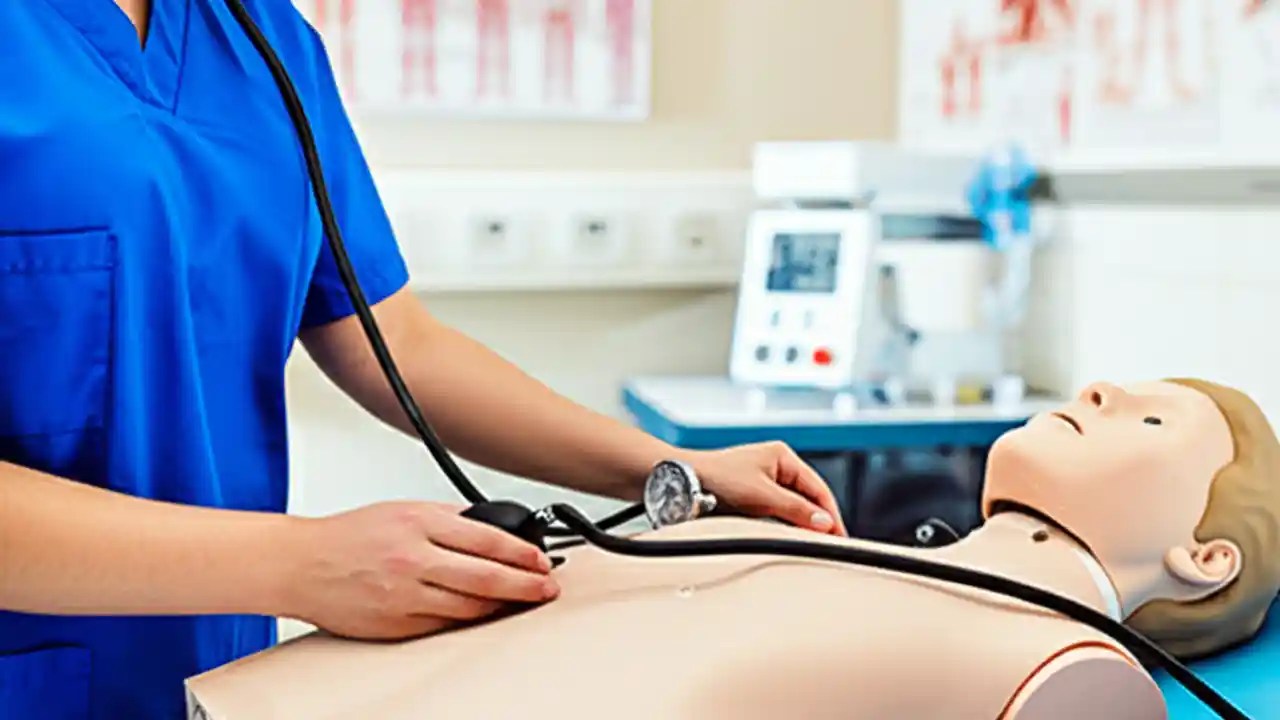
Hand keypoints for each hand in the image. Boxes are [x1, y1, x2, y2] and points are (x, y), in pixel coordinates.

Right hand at [284, 501, 558, 639]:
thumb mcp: (402, 509)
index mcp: (418, 523)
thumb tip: (491, 526)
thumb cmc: (348, 536)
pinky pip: (445, 625)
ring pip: (470, 607)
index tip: (542, 561)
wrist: (302, 564)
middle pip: (486, 578)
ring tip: (522, 601)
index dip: (522, 553)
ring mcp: (405, 596)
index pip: (487, 539)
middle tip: (547, 589)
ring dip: (503, 606)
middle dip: (526, 586)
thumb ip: (448, 517)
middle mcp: (414, 559)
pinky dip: (469, 619)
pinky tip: (484, 613)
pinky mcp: (397, 624)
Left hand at [684, 443, 847, 535]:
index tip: (839, 537)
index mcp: (783, 457)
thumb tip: (824, 523)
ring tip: (809, 544)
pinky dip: (784, 525)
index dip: (830, 515)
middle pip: (807, 498)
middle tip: (828, 546)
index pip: (818, 489)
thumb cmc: (715, 478)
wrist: (680, 482)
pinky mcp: (750, 496)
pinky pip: (776, 512)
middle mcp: (775, 466)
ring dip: (800, 524)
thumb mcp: (761, 495)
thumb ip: (795, 509)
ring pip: (792, 507)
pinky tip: (786, 537)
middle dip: (817, 521)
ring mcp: (763, 481)